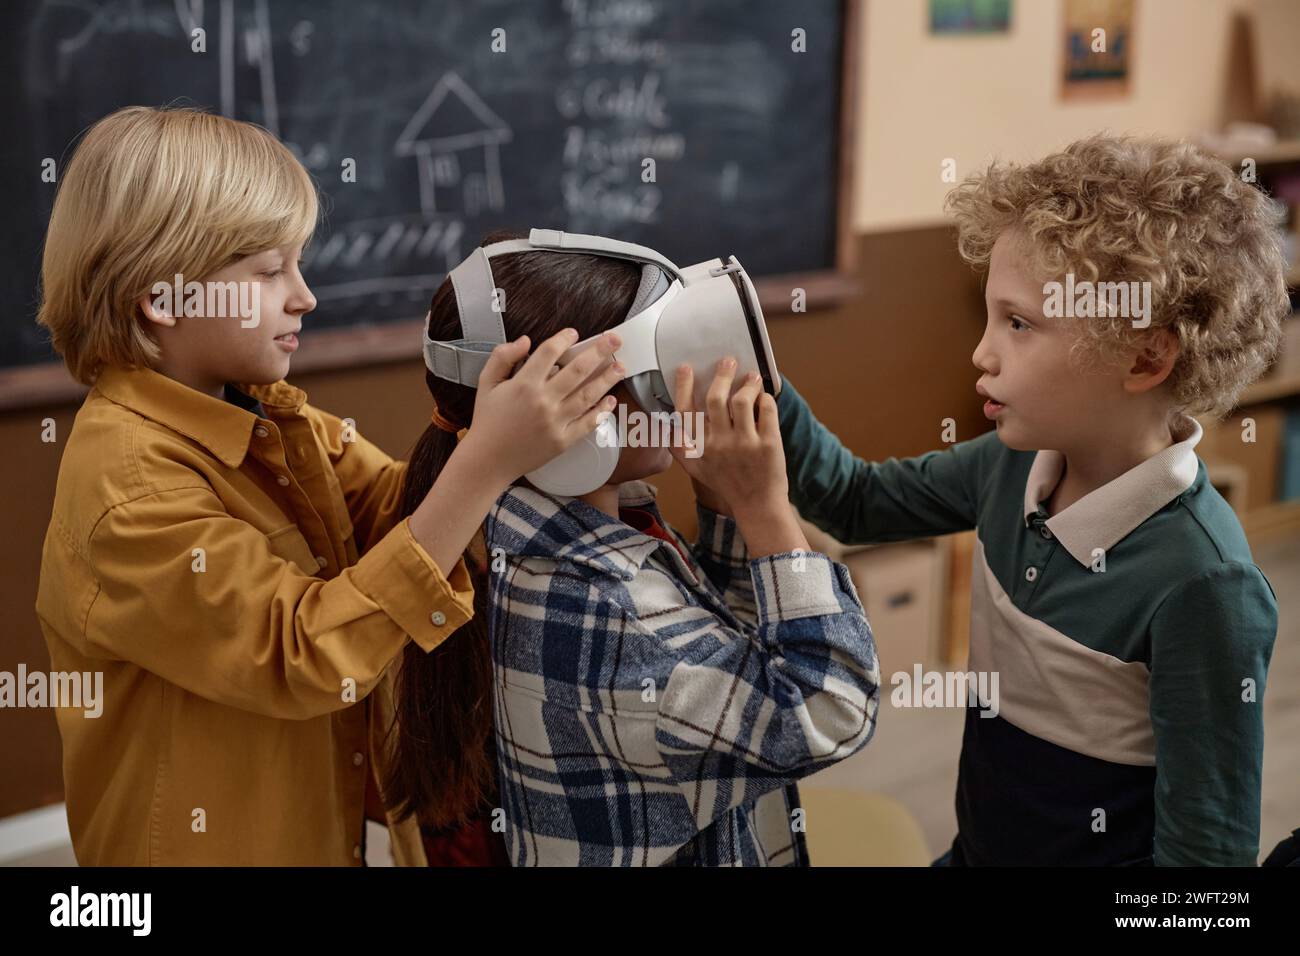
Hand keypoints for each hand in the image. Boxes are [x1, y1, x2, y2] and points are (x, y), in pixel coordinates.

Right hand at [457, 328, 624, 484]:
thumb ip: (502, 357)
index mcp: (523, 384)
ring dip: (607, 379)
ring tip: (621, 366)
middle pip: (578, 370)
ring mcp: (555, 422)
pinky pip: (587, 423)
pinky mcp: (563, 441)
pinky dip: (601, 411)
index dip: (564, 339)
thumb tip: (525, 341)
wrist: (488, 460)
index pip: (550, 352)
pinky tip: (611, 400)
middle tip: (615, 339)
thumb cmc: (488, 421)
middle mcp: (543, 401)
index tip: (573, 333)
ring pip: (588, 395)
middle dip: (599, 351)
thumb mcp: (486, 383)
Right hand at [667, 358, 787, 520]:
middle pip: (714, 398)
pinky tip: (763, 397)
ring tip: (752, 377)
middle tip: (728, 361)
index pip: (686, 411)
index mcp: (699, 447)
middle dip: (721, 374)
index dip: (684, 386)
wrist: (757, 505)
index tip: (686, 367)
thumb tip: (666, 428)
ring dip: (747, 384)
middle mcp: (718, 443)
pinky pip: (766, 411)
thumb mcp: (696, 470)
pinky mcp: (768, 444)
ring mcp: (744, 444)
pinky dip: (765, 399)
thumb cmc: (726, 485)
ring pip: (741, 401)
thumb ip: (680, 449)